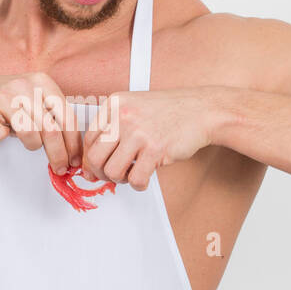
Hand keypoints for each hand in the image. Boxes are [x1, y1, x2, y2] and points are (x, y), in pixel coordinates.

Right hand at [0, 73, 82, 174]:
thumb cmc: (6, 101)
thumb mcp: (35, 99)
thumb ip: (54, 117)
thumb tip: (73, 150)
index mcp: (41, 82)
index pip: (67, 116)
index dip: (73, 143)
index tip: (75, 159)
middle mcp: (23, 86)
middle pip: (51, 129)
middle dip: (58, 154)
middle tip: (60, 167)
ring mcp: (2, 97)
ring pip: (30, 134)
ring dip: (32, 145)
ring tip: (27, 141)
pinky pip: (1, 136)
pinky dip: (2, 138)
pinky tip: (1, 130)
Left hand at [81, 88, 215, 190]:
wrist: (202, 111)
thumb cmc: (169, 112)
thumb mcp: (134, 108)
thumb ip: (113, 130)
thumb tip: (91, 164)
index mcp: (114, 104)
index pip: (88, 139)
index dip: (90, 159)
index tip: (96, 168)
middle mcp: (123, 117)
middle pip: (94, 157)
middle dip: (101, 173)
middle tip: (112, 175)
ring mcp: (138, 133)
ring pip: (112, 171)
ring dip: (120, 180)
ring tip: (132, 173)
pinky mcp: (155, 149)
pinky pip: (135, 179)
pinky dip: (138, 184)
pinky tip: (145, 177)